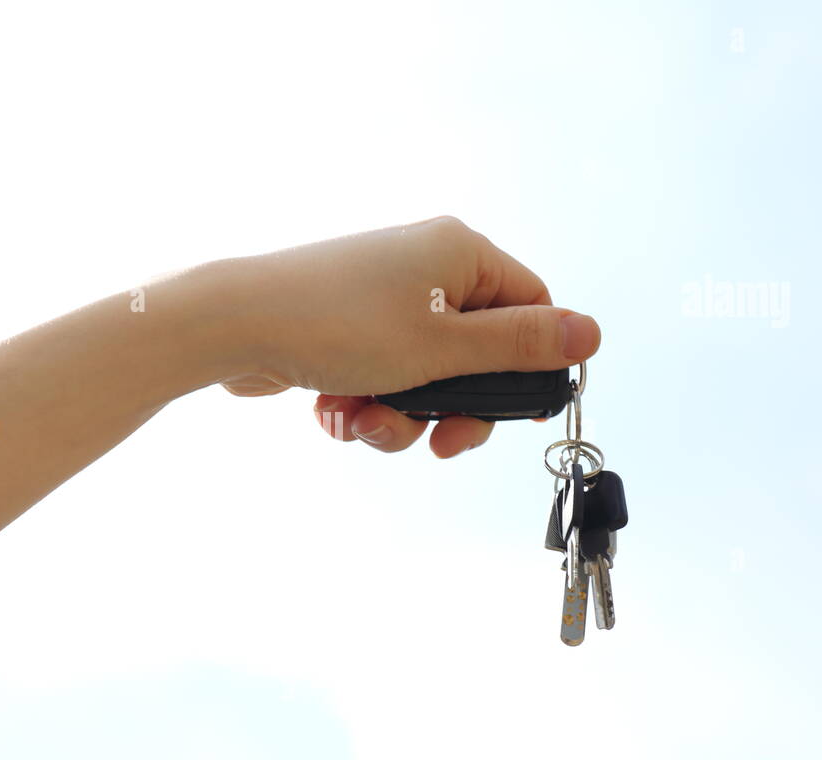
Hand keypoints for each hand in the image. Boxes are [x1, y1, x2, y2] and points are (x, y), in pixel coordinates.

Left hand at [215, 216, 599, 457]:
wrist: (230, 326)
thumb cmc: (335, 325)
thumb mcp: (442, 346)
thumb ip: (518, 346)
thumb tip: (591, 333)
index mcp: (459, 254)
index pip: (529, 308)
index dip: (525, 368)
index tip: (508, 413)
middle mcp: (423, 269)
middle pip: (477, 355)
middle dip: (452, 408)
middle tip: (439, 443)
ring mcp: (381, 301)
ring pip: (424, 379)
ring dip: (400, 417)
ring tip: (363, 421)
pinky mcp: (346, 331)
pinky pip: (381, 380)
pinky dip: (364, 405)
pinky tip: (334, 412)